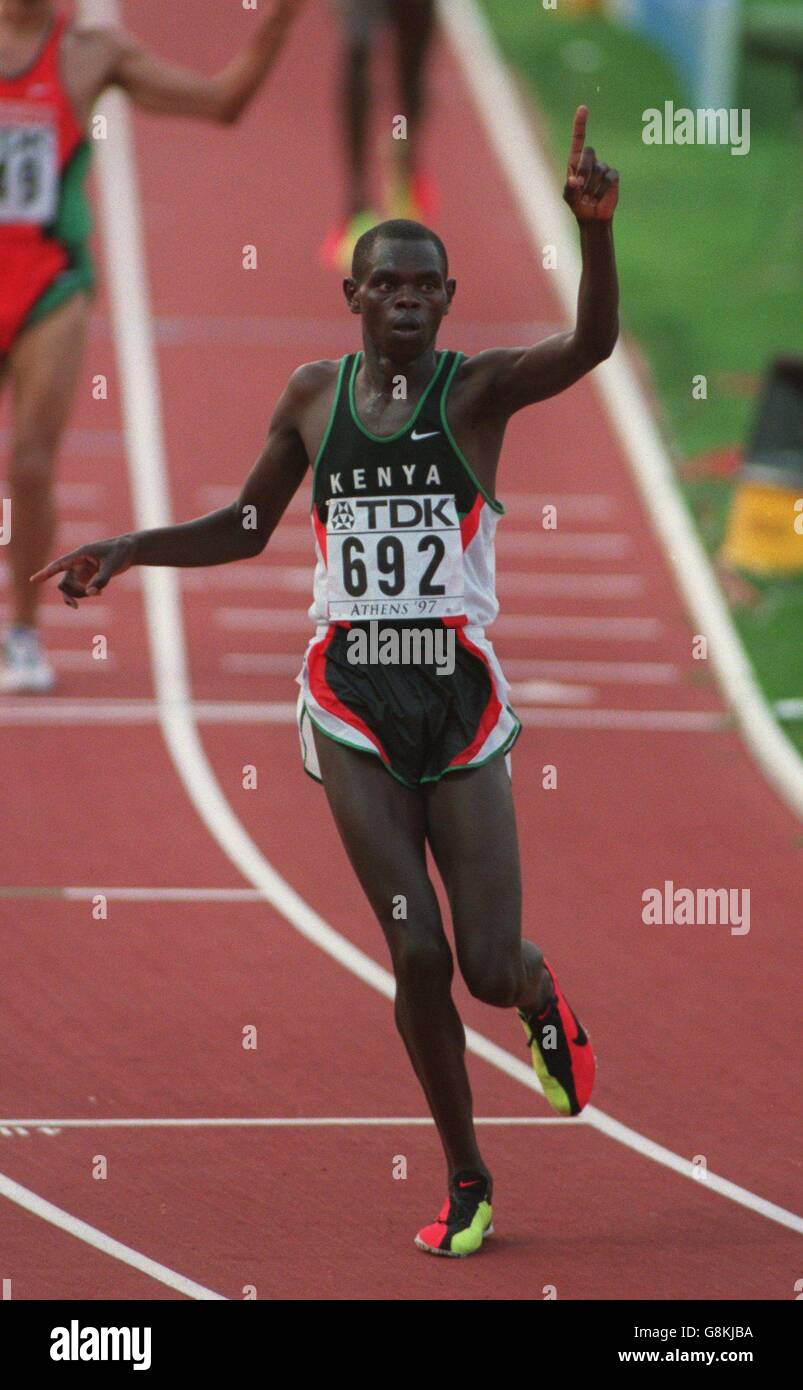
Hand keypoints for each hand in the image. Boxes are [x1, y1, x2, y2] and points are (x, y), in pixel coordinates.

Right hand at [30, 535, 135, 607]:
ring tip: (99, 593)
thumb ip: (101, 580)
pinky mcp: (87, 575)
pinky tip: (100, 592)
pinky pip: (81, 588)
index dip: (46, 573)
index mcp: (81, 554)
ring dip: (80, 595)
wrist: (129, 550)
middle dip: (68, 595)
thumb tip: (90, 594)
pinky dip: (88, 593)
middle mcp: (78, 562)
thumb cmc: (121, 552)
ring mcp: (82, 569)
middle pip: (64, 582)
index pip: (59, 565)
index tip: (33, 580)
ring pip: (72, 587)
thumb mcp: (113, 567)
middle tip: (75, 607)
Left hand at [563, 106, 618, 221]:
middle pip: (589, 152)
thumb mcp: (570, 199)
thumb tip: (573, 180)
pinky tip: (597, 198)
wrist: (593, 217)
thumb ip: (569, 189)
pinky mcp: (613, 176)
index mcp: (575, 162)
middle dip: (584, 169)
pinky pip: (609, 177)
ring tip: (588, 198)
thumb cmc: (578, 205)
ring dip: (591, 187)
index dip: (580, 124)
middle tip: (579, 186)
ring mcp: (603, 167)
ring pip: (599, 169)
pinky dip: (601, 190)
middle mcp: (590, 161)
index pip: (578, 140)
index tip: (583, 108)